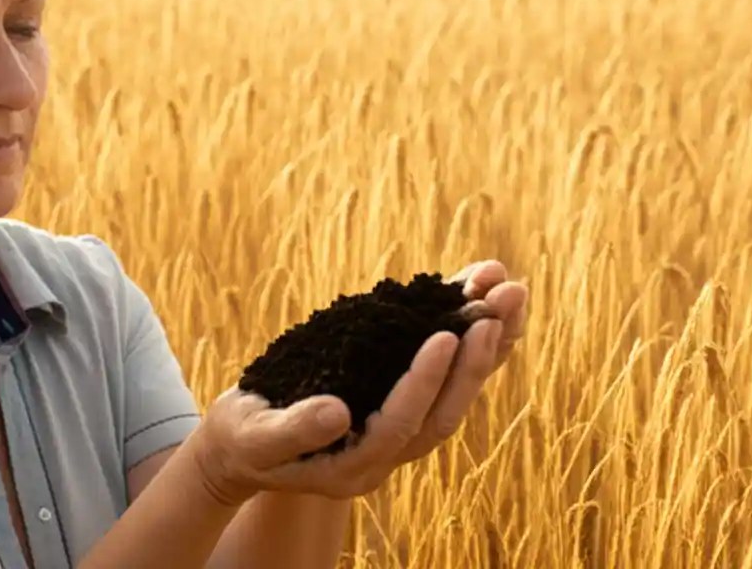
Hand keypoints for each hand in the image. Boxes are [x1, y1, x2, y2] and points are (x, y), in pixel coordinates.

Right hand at [192, 260, 527, 504]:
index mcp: (356, 466)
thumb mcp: (256, 436)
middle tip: (501, 303)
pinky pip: (444, 371)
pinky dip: (465, 331)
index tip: (443, 335)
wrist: (243, 447)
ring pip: (455, 391)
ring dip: (487, 341)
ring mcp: (399, 429)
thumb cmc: (243, 439)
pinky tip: (478, 290)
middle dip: (478, 357)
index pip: (403, 425)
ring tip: (508, 287)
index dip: (425, 382)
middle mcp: (388, 453)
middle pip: (446, 411)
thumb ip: (295, 429)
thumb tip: (338, 413)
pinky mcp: (398, 400)